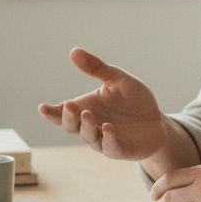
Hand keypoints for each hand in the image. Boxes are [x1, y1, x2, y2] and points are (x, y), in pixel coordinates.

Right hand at [38, 47, 171, 161]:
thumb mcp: (117, 79)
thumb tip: (73, 51)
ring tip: (88, 114)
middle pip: (71, 126)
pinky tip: (108, 128)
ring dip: (86, 127)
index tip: (42, 107)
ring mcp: (104, 140)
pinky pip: (110, 148)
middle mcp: (91, 126)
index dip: (51, 112)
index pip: (63, 113)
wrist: (157, 121)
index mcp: (86, 108)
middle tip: (71, 106)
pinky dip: (108, 138)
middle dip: (69, 117)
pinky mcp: (120, 150)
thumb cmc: (134, 100)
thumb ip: (96, 68)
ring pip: (88, 137)